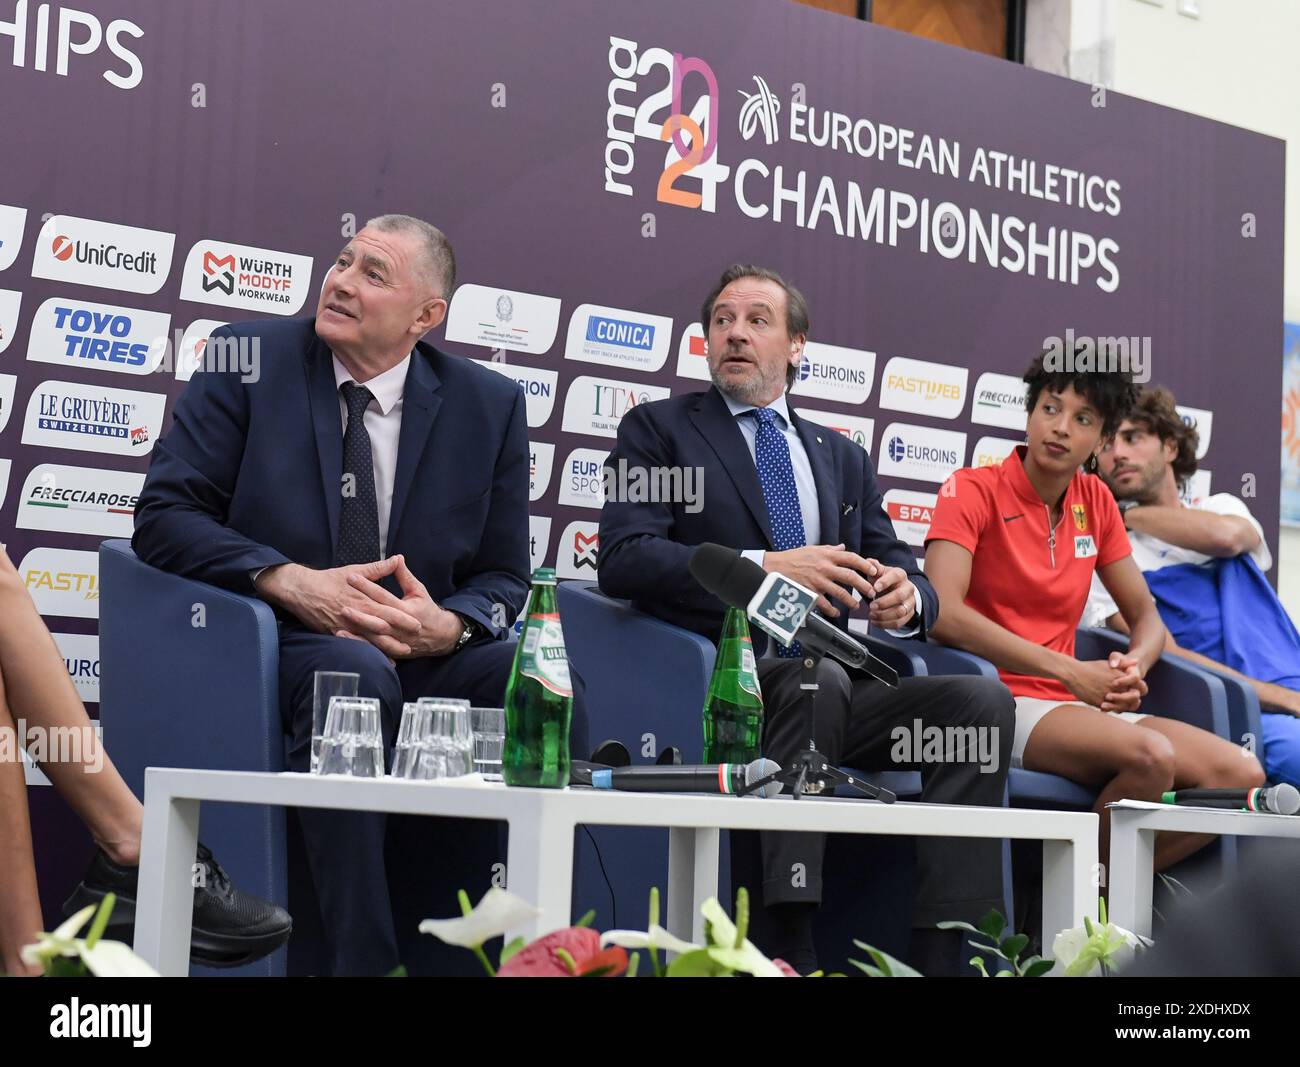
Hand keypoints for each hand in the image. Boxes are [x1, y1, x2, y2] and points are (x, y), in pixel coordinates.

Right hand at [256, 558, 420, 644]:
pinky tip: (378, 659)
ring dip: (387, 646)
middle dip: (399, 633)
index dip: (403, 616)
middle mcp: (356, 612)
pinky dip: (367, 652)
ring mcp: (346, 624)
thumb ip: (378, 568)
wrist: (302, 590)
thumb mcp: (355, 570)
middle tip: (416, 639)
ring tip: (402, 653)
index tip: (418, 622)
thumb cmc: (329, 579)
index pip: (387, 608)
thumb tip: (397, 558)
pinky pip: (355, 644)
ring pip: (370, 638)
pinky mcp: (336, 632)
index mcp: (363, 597)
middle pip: (382, 625)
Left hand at [341, 555, 464, 658]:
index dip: (367, 586)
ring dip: (356, 624)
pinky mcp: (390, 649)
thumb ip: (405, 576)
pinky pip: (371, 646)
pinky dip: (356, 641)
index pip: (383, 595)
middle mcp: (400, 626)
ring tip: (340, 615)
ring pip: (373, 633)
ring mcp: (395, 639)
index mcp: (407, 609)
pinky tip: (341, 634)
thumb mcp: (418, 591)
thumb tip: (397, 558)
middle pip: (376, 615)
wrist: (439, 637)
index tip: (351, 576)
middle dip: (358, 605)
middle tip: (340, 597)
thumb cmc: (427, 610)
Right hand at [762, 544, 876, 617]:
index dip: (865, 565)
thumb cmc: (792, 558)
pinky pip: (824, 604)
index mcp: (826, 555)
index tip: (874, 571)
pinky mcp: (809, 592)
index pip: (851, 558)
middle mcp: (824, 568)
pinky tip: (836, 613)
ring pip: (840, 593)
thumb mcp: (813, 549)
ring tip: (856, 605)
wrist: (773, 567)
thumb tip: (843, 548)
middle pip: (850, 577)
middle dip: (864, 585)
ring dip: (851, 601)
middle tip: (871, 592)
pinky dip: (832, 610)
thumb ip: (830, 549)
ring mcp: (817, 581)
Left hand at [862, 561, 917, 629]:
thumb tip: (869, 562)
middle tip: (871, 605)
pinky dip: (885, 624)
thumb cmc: (885, 581)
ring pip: (900, 611)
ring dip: (884, 615)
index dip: (885, 582)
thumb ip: (874, 567)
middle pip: (900, 596)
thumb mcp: (879, 572)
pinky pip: (899, 623)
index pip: (896, 576)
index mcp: (900, 575)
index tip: (874, 588)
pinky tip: (874, 621)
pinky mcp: (908, 615)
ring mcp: (910, 602)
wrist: (897, 590)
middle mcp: (908, 588)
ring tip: (871, 614)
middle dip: (884, 602)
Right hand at [1060, 654, 1146, 711]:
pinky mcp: (1099, 702)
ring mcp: (1107, 694)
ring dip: (1122, 707)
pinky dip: (1111, 709)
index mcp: (1120, 676)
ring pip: (1123, 706)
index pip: (1138, 687)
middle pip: (1133, 698)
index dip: (1137, 691)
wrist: (1072, 673)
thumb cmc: (1090, 668)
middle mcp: (1115, 686)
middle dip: (1131, 701)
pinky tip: (1107, 706)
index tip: (1132, 692)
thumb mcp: (1107, 664)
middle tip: (1126, 701)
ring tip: (1116, 705)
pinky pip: (1110, 710)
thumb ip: (1123, 664)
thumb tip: (1136, 661)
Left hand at [1100, 652, 1147, 711]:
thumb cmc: (1117, 663)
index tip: (1113, 682)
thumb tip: (1114, 664)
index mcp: (1136, 676)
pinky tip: (1101, 708)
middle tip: (1107, 695)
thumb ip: (1116, 659)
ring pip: (1131, 706)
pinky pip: (1122, 709)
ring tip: (1103, 705)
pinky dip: (1113, 710)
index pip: (1135, 679)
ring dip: (1118, 706)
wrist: (1115, 671)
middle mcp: (1137, 688)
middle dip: (1122, 697)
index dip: (1125, 681)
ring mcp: (1131, 697)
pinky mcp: (1124, 703)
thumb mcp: (1116, 657)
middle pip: (1135, 696)